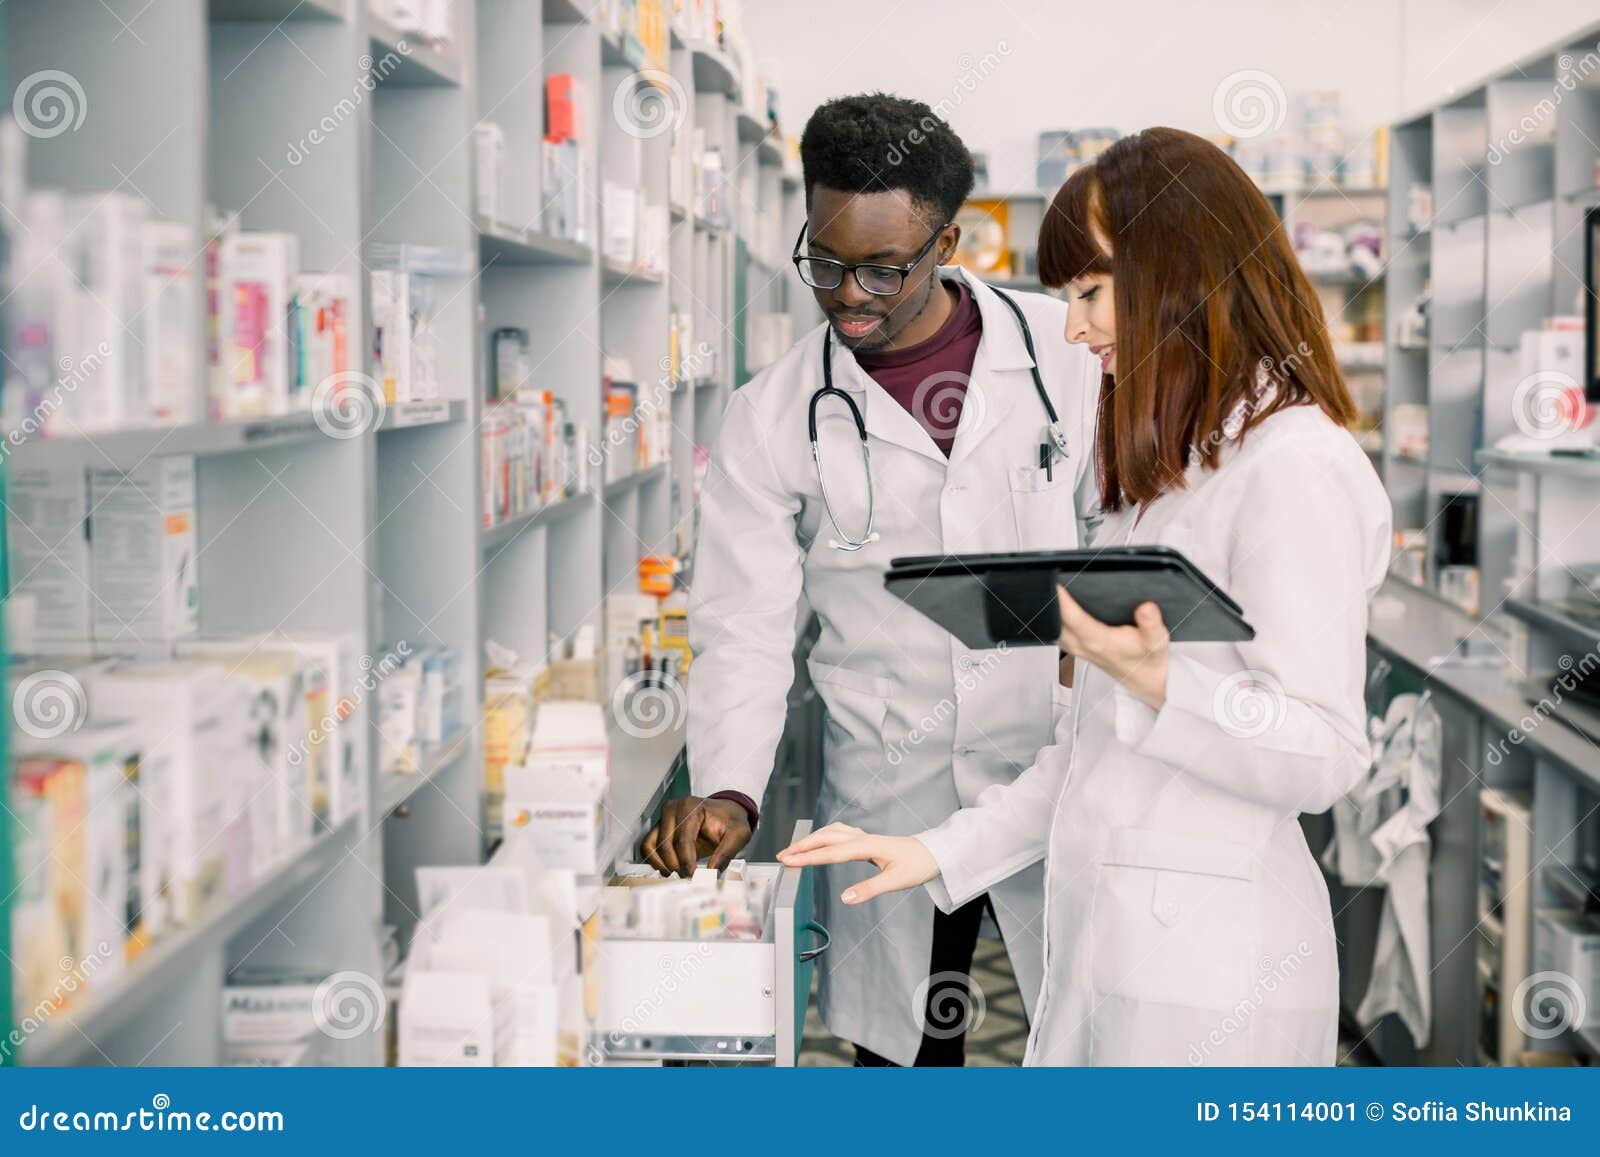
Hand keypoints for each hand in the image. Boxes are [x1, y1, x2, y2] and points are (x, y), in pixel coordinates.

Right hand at [641, 796, 751, 876]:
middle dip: (676, 866)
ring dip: (663, 865)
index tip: (695, 878)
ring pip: (652, 846)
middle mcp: (672, 809)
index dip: (687, 863)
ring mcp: (663, 817)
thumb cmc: (730, 821)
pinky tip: (670, 870)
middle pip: (666, 845)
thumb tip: (710, 873)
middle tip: (688, 879)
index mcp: (691, 807)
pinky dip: (655, 860)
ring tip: (678, 875)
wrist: (725, 813)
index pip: (683, 840)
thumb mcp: (739, 834)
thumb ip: (726, 853)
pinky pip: (648, 846)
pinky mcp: (659, 827)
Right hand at [777, 823, 939, 903]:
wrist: (936, 852)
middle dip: (802, 846)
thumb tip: (844, 898)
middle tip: (782, 856)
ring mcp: (864, 838)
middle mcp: (863, 838)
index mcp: (867, 846)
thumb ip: (869, 889)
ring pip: (831, 833)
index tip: (789, 861)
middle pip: (826, 838)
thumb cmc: (918, 865)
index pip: (831, 852)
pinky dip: (823, 837)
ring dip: (811, 840)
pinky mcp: (867, 841)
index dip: (808, 857)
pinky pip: (839, 834)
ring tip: (794, 850)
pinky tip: (820, 844)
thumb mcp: (896, 881)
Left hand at [1057, 586, 1169, 708]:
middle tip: (1048, 577)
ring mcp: (1077, 648)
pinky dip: (1052, 619)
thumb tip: (1146, 608)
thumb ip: (1151, 624)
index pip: (1073, 618)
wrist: (1146, 680)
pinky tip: (1054, 606)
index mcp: (1099, 641)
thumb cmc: (1148, 659)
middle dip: (1050, 600)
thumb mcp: (1156, 641)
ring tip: (1049, 587)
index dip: (1062, 600)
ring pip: (1052, 627)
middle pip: (1055, 621)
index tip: (1055, 581)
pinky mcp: (1076, 648)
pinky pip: (1056, 632)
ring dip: (1048, 609)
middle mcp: (1083, 645)